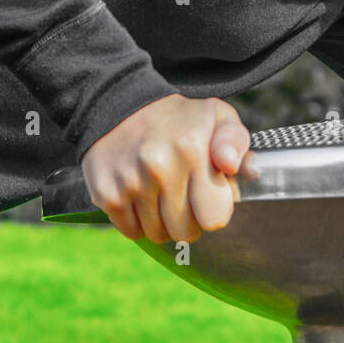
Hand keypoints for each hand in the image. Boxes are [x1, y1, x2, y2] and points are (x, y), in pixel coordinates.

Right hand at [81, 94, 250, 242]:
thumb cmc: (181, 120)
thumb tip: (236, 168)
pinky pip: (132, 232)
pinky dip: (139, 221)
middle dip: (191, 219)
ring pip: (158, 235)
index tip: (211, 193)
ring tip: (164, 193)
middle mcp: (160, 168)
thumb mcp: (218, 117)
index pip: (214, 218)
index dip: (215, 209)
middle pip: (185, 232)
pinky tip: (143, 196)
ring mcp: (130, 183)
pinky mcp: (106, 194)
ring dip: (165, 222)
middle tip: (187, 195)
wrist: (121, 107)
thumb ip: (236, 143)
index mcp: (193, 151)